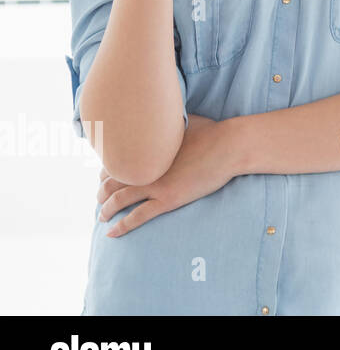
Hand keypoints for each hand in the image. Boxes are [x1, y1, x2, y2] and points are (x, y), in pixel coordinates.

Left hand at [96, 114, 234, 235]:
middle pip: (111, 181)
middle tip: (99, 198)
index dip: (107, 170)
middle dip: (101, 192)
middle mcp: (145, 166)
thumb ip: (169, 124)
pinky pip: (138, 217)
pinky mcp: (168, 199)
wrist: (229, 146)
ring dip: (106, 210)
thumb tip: (166, 115)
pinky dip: (122, 226)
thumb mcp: (185, 120)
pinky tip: (111, 233)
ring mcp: (155, 184)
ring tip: (102, 216)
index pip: (116, 161)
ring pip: (119, 200)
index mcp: (147, 148)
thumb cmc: (213, 131)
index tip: (105, 177)